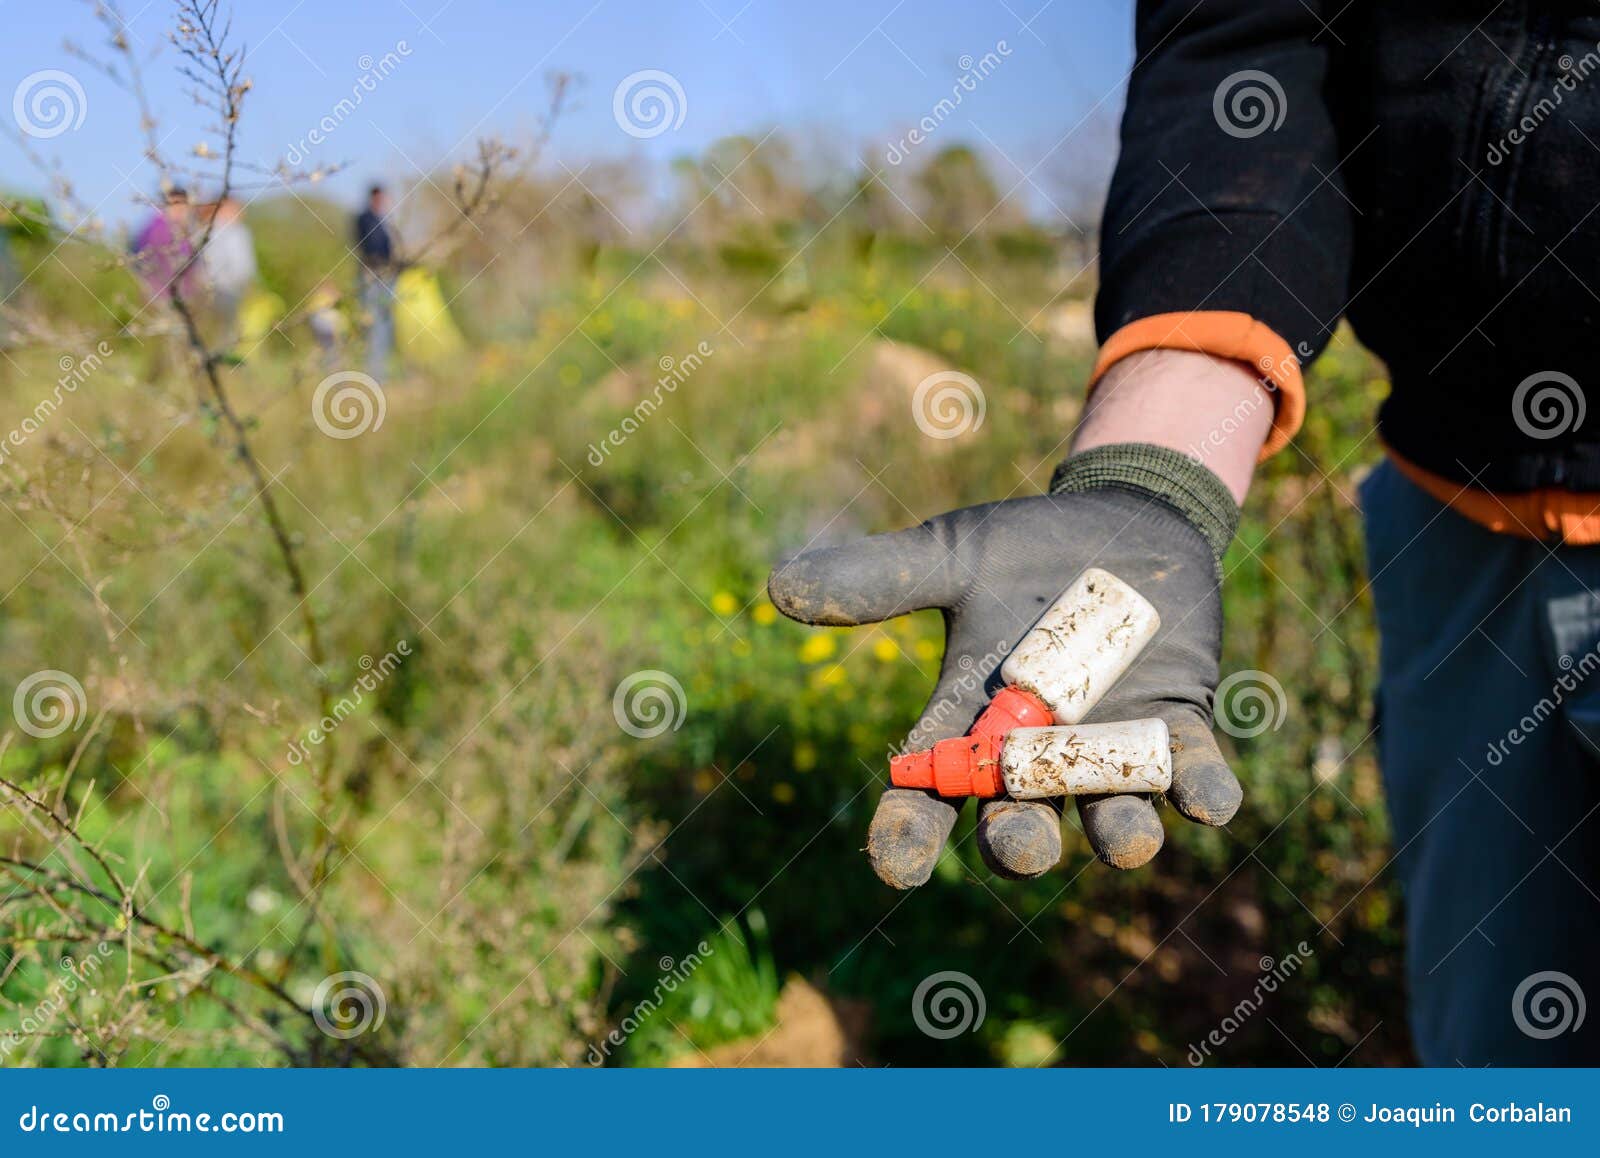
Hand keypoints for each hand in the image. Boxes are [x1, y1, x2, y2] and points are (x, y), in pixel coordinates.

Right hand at [767, 453, 1239, 887]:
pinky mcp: (1180, 724)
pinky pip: (1195, 774)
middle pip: (1019, 823)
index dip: (909, 836)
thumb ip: (878, 579)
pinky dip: (1205, 791)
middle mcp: (1040, 755)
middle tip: (1022, 846)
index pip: (928, 796)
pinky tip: (1210, 801)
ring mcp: (1113, 746)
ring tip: (1127, 842)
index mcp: (972, 725)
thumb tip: (777, 586)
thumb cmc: (1024, 550)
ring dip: (1120, 834)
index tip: (898, 867)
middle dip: (1021, 844)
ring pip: (1111, 816)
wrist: (1123, 522)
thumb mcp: (950, 557)